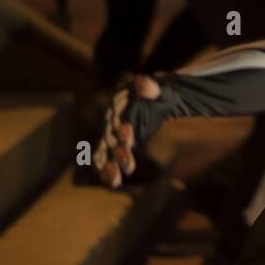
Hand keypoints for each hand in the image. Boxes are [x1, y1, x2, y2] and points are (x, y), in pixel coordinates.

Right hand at [95, 74, 160, 188]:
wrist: (154, 100)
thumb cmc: (157, 95)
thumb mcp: (159, 89)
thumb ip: (151, 88)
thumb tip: (143, 81)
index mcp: (121, 105)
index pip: (117, 118)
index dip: (122, 128)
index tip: (129, 139)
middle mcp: (112, 120)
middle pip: (111, 138)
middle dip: (119, 152)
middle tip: (130, 166)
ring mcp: (111, 133)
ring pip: (105, 151)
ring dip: (109, 166)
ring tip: (116, 181)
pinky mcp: (113, 145)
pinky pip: (106, 158)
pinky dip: (107, 170)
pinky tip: (112, 183)